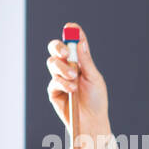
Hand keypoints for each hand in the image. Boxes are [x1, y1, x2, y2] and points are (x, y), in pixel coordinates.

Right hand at [46, 22, 111, 148]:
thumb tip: (80, 42)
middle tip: (65, 53)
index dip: (71, 34)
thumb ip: (86, 61)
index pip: (73, 44)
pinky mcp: (53, 91)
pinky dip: (62, 83)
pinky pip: (53, 81)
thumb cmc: (97, 100)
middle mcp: (68, 67)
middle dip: (58, 47)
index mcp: (80, 62)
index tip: (71, 28)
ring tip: (74, 78)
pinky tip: (71, 89)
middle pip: (55, 49)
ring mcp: (59, 78)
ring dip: (62, 69)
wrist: (92, 121)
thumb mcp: (94, 78)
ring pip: (52, 63)